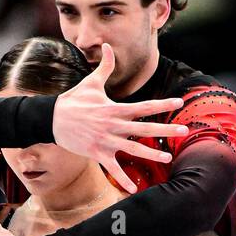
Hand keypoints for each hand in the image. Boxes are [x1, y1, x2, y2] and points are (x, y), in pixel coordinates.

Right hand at [52, 43, 189, 192]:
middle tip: (183, 131)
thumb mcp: (90, 82)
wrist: (52, 119)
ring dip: (151, 154)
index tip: (178, 102)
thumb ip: (104, 66)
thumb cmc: (73, 100)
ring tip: (167, 158)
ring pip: (133, 150)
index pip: (144, 105)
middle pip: (144, 128)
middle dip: (165, 129)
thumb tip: (107, 45)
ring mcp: (106, 141)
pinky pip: (113, 169)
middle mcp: (113, 125)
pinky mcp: (97, 154)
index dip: (162, 104)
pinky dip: (123, 179)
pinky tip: (135, 189)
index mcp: (115, 108)